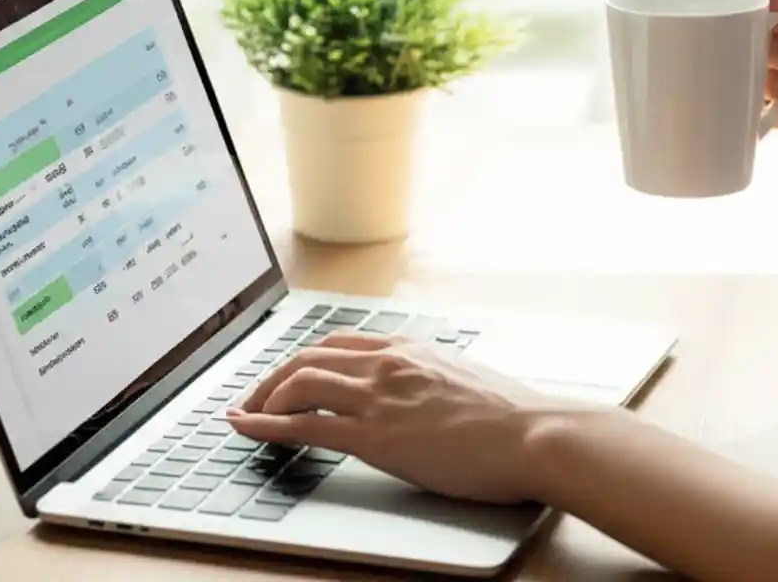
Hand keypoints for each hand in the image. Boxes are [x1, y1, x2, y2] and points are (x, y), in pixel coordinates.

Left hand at [226, 333, 573, 503]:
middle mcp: (388, 363)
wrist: (534, 434)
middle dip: (274, 375)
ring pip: (299, 382)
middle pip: (309, 355)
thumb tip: (431, 395)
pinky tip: (243, 428)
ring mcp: (379, 396)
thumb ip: (437, 381)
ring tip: (246, 416)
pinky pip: (303, 424)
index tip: (291, 370)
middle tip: (256, 396)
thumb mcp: (468, 382)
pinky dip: (264, 424)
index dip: (306, 357)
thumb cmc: (515, 417)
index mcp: (411, 349)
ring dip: (264, 398)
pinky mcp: (374, 435)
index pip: (342, 343)